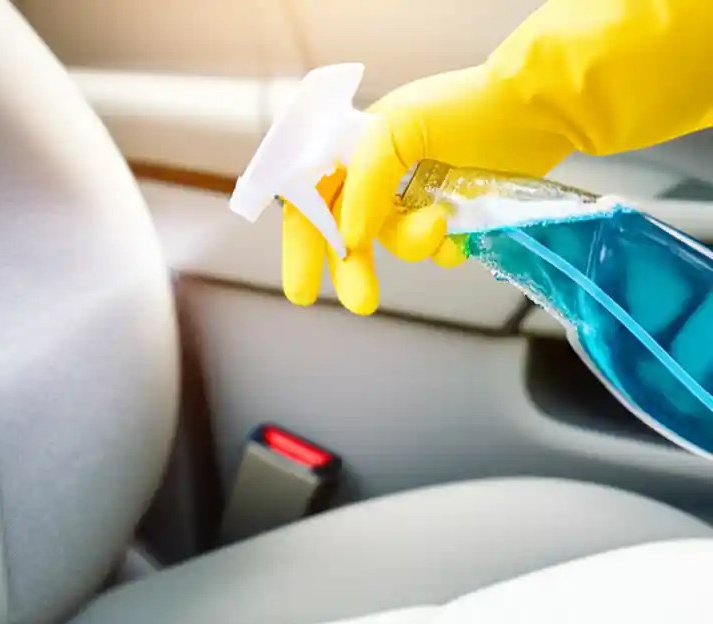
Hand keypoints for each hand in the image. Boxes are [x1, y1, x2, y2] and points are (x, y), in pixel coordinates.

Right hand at [281, 66, 574, 314]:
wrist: (535, 108)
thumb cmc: (462, 106)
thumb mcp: (396, 129)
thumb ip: (365, 182)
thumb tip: (352, 239)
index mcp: (352, 151)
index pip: (311, 203)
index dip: (304, 245)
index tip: (302, 291)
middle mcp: (378, 178)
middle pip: (347, 236)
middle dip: (352, 270)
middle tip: (363, 303)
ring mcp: (415, 199)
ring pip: (396, 243)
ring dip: (414, 242)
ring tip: (442, 227)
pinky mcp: (453, 216)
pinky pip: (438, 251)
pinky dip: (448, 248)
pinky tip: (463, 230)